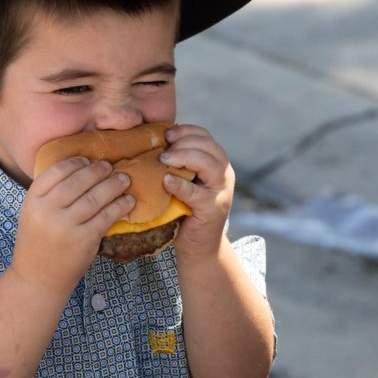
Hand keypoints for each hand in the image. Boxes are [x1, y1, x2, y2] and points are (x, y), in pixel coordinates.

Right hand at [11, 157, 134, 295]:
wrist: (38, 280)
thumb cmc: (38, 244)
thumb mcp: (33, 214)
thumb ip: (49, 194)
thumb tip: (80, 169)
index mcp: (32, 201)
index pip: (55, 171)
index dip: (74, 162)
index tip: (87, 159)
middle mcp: (47, 211)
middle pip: (78, 181)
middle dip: (97, 171)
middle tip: (109, 166)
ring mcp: (66, 226)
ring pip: (95, 197)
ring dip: (113, 185)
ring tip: (124, 179)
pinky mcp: (84, 240)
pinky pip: (106, 217)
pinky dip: (120, 206)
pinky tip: (128, 201)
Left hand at [160, 124, 233, 257]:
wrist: (198, 245)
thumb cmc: (185, 209)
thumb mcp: (185, 181)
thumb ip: (178, 164)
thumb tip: (153, 142)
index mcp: (217, 163)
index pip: (205, 137)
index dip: (186, 131)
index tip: (167, 134)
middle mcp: (224, 174)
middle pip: (208, 147)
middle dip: (184, 142)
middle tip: (163, 150)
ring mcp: (221, 191)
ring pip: (208, 164)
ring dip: (184, 157)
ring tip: (163, 160)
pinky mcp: (213, 209)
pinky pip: (196, 193)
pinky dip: (180, 185)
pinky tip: (166, 181)